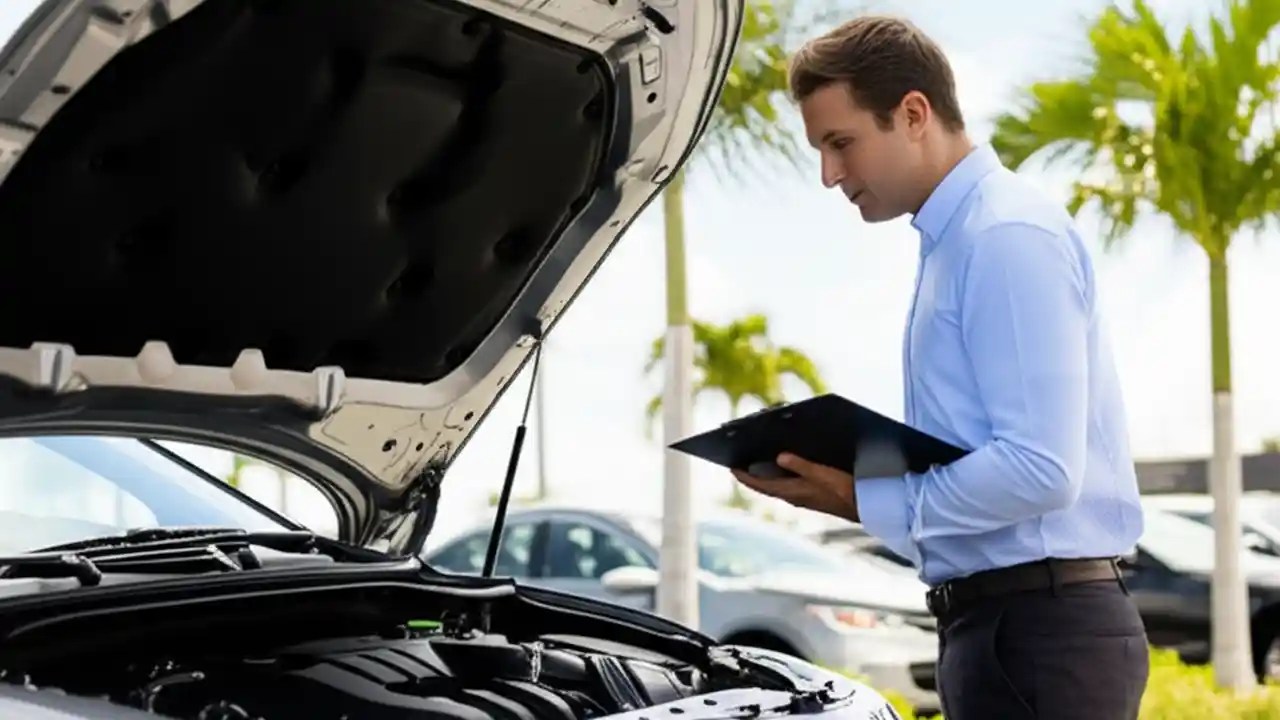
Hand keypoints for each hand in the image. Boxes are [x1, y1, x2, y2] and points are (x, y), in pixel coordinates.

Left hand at [731, 453, 858, 521]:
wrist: (864, 507)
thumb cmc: (845, 491)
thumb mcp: (823, 474)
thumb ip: (801, 466)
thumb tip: (779, 457)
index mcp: (793, 492)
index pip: (761, 485)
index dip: (745, 477)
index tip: (731, 468)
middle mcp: (794, 497)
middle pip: (766, 487)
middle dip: (752, 476)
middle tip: (739, 464)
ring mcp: (803, 498)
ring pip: (777, 487)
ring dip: (765, 477)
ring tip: (755, 465)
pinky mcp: (812, 496)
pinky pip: (788, 487)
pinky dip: (780, 478)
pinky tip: (782, 470)